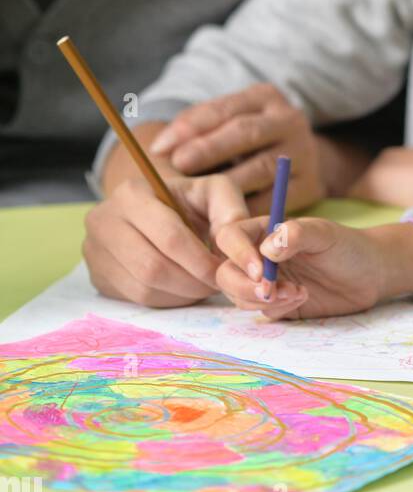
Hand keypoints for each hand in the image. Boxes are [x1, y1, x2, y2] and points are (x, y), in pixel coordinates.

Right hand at [83, 174, 249, 306]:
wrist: (156, 207)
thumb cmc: (189, 200)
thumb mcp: (214, 192)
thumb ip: (232, 214)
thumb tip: (239, 252)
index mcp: (132, 193)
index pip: (170, 237)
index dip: (201, 261)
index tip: (223, 271)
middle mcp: (104, 219)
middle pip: (152, 267)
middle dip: (191, 282)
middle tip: (215, 284)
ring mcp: (94, 251)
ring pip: (143, 287)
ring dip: (181, 294)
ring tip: (202, 285)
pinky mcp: (97, 276)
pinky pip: (135, 299)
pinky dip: (166, 300)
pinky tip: (183, 288)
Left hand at [150, 84, 324, 213]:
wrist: (302, 162)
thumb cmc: (249, 144)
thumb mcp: (231, 123)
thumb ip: (199, 128)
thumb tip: (160, 147)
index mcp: (266, 98)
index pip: (223, 108)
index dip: (190, 126)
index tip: (160, 146)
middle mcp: (289, 121)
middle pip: (245, 133)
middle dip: (209, 148)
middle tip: (179, 164)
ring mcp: (304, 153)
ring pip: (262, 168)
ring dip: (227, 184)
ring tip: (196, 198)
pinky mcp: (311, 186)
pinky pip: (275, 200)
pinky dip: (248, 210)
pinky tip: (222, 219)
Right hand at [214, 215, 412, 319]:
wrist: (368, 275)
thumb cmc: (347, 246)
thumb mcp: (325, 234)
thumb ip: (298, 234)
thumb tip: (268, 247)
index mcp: (262, 230)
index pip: (230, 238)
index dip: (238, 255)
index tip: (260, 272)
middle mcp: (257, 256)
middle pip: (225, 272)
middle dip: (243, 287)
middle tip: (271, 292)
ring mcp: (264, 281)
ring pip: (238, 296)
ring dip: (264, 300)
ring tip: (298, 292)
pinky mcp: (276, 304)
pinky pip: (261, 312)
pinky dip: (277, 309)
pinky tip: (303, 297)